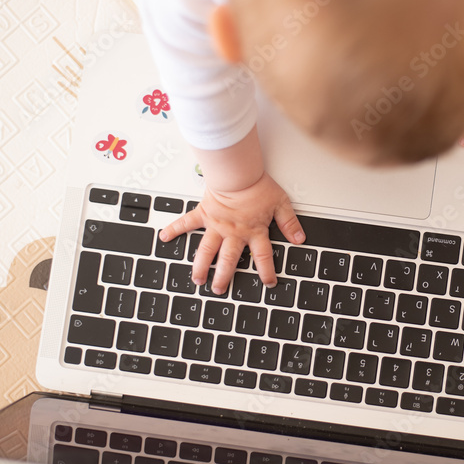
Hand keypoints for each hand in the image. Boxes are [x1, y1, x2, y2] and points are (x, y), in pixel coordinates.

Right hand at [158, 172, 304, 293]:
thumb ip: (289, 223)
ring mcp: (216, 226)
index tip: (268, 283)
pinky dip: (174, 229)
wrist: (238, 173)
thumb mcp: (281, 204)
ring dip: (201, 266)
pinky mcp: (204, 214)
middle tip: (219, 289)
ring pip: (206, 251)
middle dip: (224, 277)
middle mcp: (233, 233)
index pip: (262, 256)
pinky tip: (164, 237)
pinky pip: (186, 223)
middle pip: (228, 261)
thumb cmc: (257, 185)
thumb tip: (299, 238)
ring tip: (197, 279)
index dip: (266, 272)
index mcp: (253, 231)